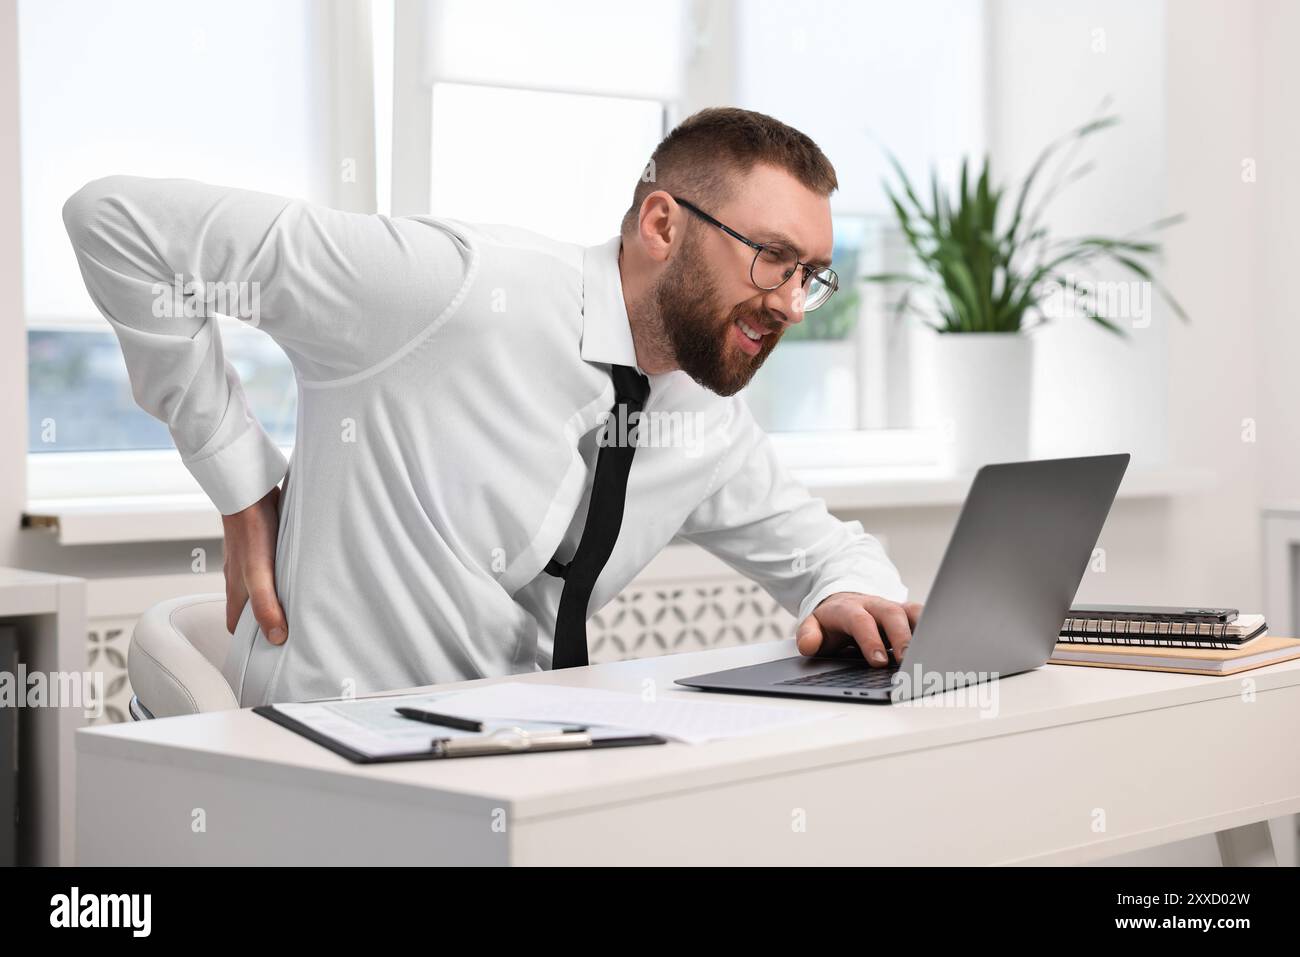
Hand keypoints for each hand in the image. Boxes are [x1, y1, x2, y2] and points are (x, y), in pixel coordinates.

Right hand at [221, 483, 287, 644]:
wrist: (248, 490)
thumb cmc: (250, 531)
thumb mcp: (258, 574)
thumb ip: (265, 604)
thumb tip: (276, 638)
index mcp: (236, 591)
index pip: (236, 626)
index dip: (247, 642)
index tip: (266, 655)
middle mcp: (241, 578)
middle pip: (250, 608)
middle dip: (266, 622)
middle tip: (292, 634)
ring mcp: (252, 560)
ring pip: (263, 587)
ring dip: (278, 598)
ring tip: (302, 608)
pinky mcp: (264, 544)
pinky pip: (273, 567)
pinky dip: (284, 575)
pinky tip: (301, 573)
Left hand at [796, 593, 922, 666]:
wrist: (844, 602)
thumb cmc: (832, 621)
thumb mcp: (813, 626)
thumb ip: (808, 635)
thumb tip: (809, 645)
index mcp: (849, 608)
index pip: (860, 620)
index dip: (870, 639)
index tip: (878, 660)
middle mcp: (874, 605)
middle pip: (891, 614)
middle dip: (900, 636)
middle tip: (905, 660)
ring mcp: (893, 607)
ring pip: (911, 612)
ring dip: (921, 631)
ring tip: (929, 652)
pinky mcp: (907, 613)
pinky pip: (923, 616)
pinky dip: (932, 628)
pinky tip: (937, 645)